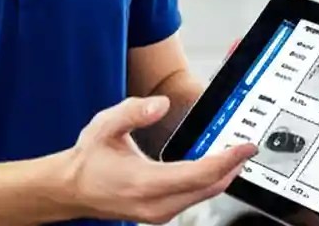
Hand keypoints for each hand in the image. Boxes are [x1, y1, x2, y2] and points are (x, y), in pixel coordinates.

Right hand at [62, 96, 258, 224]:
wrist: (71, 189)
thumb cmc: (88, 159)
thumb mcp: (105, 125)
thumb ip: (133, 111)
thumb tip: (161, 104)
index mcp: (144, 182)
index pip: (199, 174)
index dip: (227, 160)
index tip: (245, 147)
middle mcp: (155, 204)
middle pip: (209, 189)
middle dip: (232, 168)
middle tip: (247, 148)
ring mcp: (158, 213)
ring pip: (203, 196)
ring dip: (222, 176)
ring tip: (235, 155)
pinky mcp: (160, 214)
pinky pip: (194, 199)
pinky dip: (208, 182)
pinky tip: (213, 167)